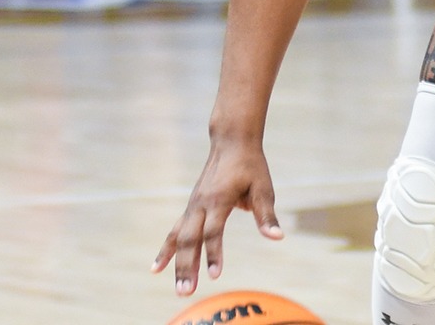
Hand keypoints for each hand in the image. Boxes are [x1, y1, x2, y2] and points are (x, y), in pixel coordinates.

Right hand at [152, 138, 283, 296]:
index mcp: (219, 199)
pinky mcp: (190, 208)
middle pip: (189, 239)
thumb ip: (267, 215)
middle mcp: (201, 204)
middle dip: (186, 266)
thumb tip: (277, 237)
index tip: (214, 275)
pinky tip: (157, 268)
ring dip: (176, 264)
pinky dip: (166, 250)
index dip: (213, 254)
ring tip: (178, 288)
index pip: (213, 232)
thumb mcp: (263, 188)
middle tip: (186, 291)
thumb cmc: (251, 166)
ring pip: (179, 238)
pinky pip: (174, 232)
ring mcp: (192, 206)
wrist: (231, 142)